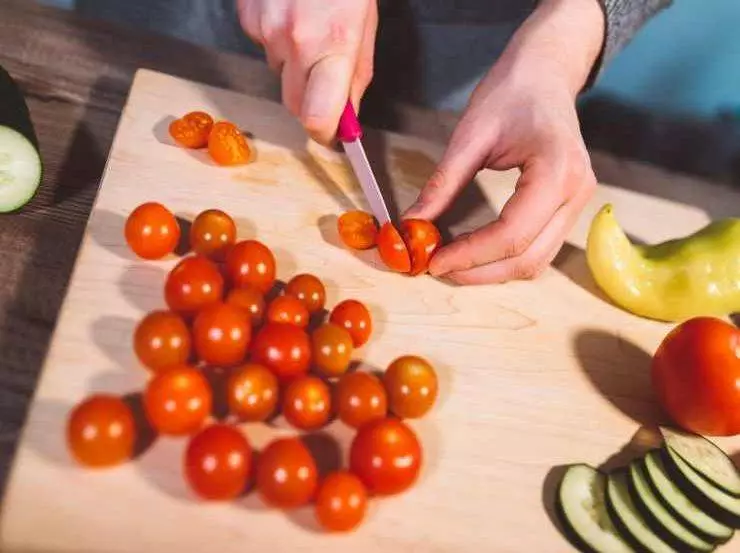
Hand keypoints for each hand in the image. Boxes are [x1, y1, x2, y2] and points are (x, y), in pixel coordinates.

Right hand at [238, 0, 377, 144]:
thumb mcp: (364, 23)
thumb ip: (357, 75)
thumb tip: (348, 116)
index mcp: (335, 44)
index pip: (318, 118)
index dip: (324, 133)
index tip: (332, 134)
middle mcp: (296, 41)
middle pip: (294, 105)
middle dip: (310, 102)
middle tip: (325, 78)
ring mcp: (267, 31)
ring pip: (279, 73)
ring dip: (293, 64)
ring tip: (309, 29)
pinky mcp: (249, 20)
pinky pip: (264, 46)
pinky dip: (277, 39)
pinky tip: (291, 14)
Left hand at [404, 0, 604, 284]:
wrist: (546, 72)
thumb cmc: (511, 91)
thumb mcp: (470, 133)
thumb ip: (443, 182)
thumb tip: (411, 222)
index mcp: (558, 170)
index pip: (512, 234)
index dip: (470, 255)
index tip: (432, 261)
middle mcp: (577, 193)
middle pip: (528, 258)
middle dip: (479, 271)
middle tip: (435, 267)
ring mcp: (579, 203)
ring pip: (536, 261)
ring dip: (492, 271)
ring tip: (451, 262)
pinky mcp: (569, 208)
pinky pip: (539, 248)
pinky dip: (505, 259)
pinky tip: (474, 251)